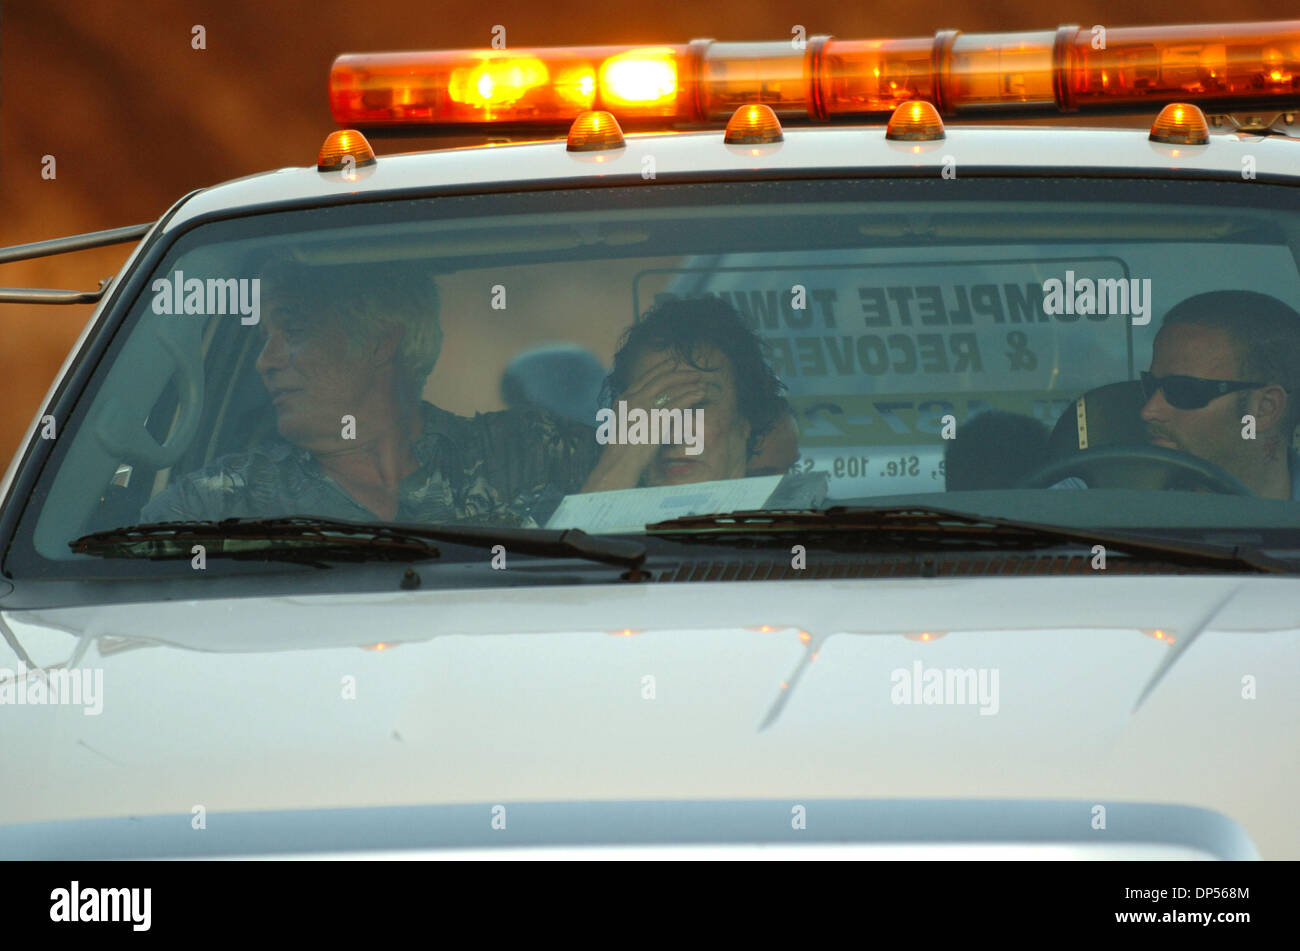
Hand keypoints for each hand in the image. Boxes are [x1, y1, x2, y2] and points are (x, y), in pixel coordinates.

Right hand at [580, 353, 720, 492]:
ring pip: (671, 388)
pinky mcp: (657, 418)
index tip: (673, 365)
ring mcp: (645, 407)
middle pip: (661, 379)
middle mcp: (634, 398)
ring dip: (689, 384)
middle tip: (694, 374)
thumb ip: (634, 413)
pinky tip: (700, 394)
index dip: (661, 369)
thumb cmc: (620, 451)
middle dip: (680, 374)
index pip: (645, 378)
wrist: (617, 463)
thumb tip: (650, 410)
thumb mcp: (623, 425)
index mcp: (624, 398)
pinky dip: (691, 396)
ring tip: (701, 384)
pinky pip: (678, 402)